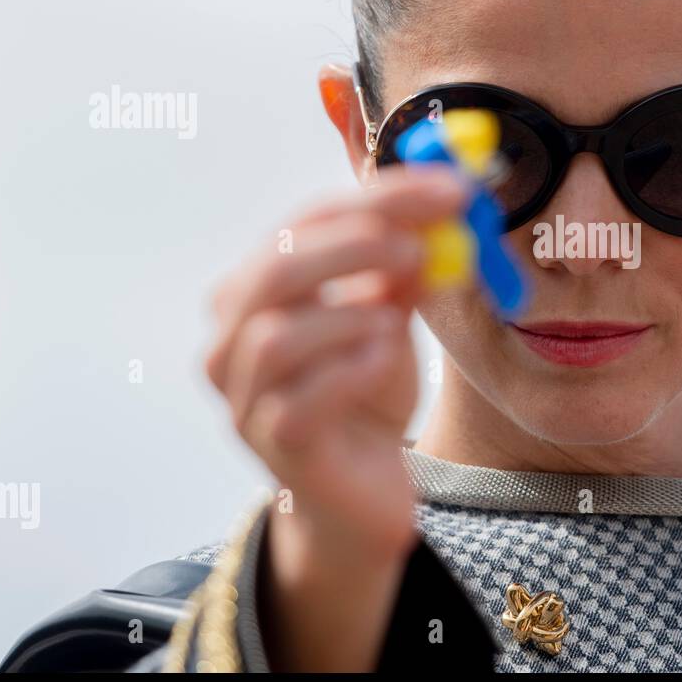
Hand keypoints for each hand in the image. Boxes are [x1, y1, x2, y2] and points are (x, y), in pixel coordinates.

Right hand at [203, 164, 467, 669]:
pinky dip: (353, 371)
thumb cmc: (367, 394)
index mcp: (256, 290)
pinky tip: (383, 364)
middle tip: (418, 246)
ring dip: (350, 316)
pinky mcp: (275, 445)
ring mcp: (244, 396)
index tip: (449, 187)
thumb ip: (407, 268)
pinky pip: (306, 399)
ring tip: (395, 322)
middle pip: (276, 270)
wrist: (362, 493)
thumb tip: (446, 204)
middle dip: (355, 247)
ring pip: (278, 336)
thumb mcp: (391, 318)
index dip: (378, 198)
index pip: (304, 221)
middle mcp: (232, 339)